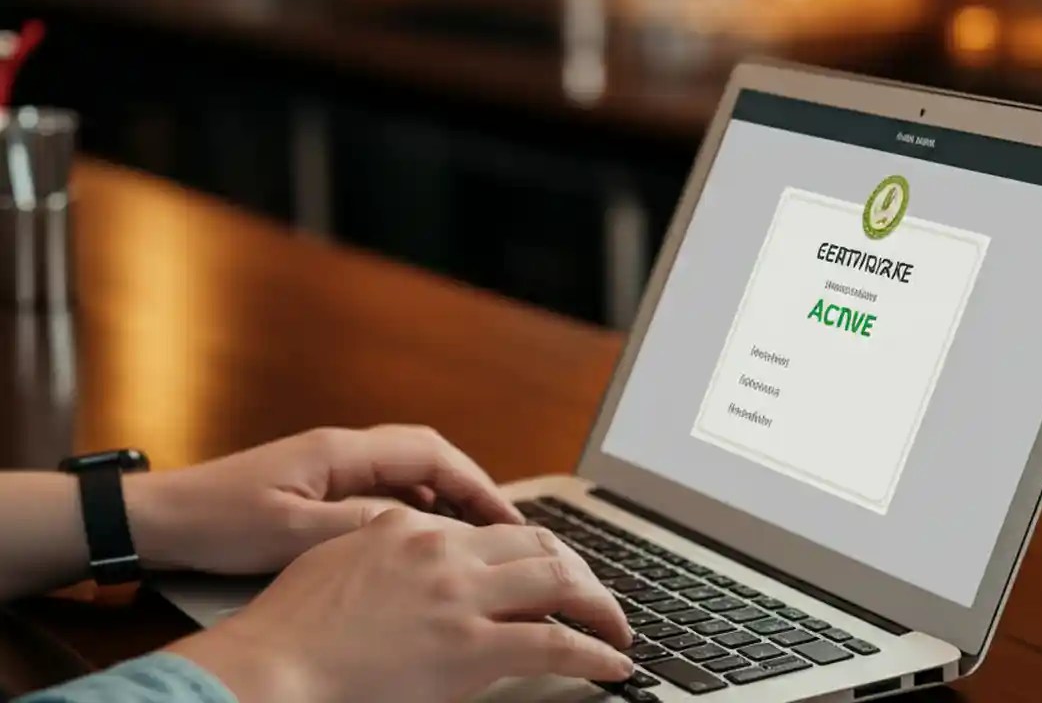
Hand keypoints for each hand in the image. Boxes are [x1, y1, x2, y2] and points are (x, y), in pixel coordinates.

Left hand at [125, 425, 523, 574]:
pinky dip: (414, 507)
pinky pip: (384, 487)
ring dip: (444, 498)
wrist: (160, 518)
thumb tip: (416, 526)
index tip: (505, 515)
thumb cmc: (216, 520)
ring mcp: (331, 465)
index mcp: (339, 451)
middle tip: (502, 526)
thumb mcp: (290, 532)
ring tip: (472, 536)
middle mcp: (341, 449)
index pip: (429, 453)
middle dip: (470, 488)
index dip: (475, 482)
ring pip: (408, 471)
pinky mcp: (320, 484)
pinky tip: (421, 538)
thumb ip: (356, 527)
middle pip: (427, 455)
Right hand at [167, 510, 634, 702]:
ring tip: (616, 629)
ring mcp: (461, 597)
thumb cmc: (288, 629)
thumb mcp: (333, 558)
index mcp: (412, 529)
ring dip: (599, 606)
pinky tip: (612, 665)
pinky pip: (555, 643)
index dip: (530, 556)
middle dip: (578, 572)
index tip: (547, 576)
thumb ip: (378, 542)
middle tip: (593, 600)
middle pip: (540, 545)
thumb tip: (403, 536)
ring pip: (560, 581)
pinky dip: (595, 653)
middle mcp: (445, 551)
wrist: (270, 667)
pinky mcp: (471, 648)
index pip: (493, 532)